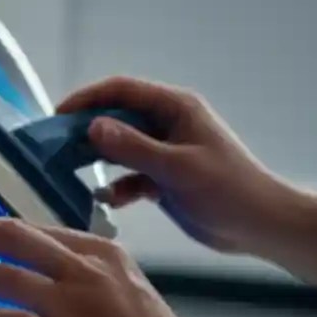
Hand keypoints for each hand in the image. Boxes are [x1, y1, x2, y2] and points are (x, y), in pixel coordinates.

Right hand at [59, 77, 299, 255]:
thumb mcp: (177, 168)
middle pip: (117, 117)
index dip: (88, 99)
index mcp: (176, 108)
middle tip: (56, 147)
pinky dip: (117, 186)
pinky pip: (131, 175)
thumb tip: (93, 127)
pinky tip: (106, 200)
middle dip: (87, 131)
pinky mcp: (165, 177)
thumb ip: (133, 147)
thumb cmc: (228, 190)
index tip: (58, 116)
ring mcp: (166, 151)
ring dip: (99, 160)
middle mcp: (168, 124)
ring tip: (70, 172)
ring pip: (122, 147)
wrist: (260, 225)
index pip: (122, 90)